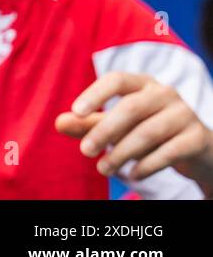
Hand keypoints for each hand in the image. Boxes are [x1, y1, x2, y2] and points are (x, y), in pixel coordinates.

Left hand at [56, 71, 212, 196]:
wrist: (197, 147)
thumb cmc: (148, 130)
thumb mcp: (118, 125)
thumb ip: (89, 123)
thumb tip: (59, 123)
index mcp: (142, 83)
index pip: (117, 79)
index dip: (96, 94)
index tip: (76, 112)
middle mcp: (165, 93)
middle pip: (130, 108)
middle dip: (104, 130)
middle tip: (85, 151)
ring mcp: (185, 114)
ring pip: (148, 132)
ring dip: (122, 153)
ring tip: (104, 169)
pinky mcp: (197, 138)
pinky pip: (170, 151)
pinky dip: (147, 165)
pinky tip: (132, 176)